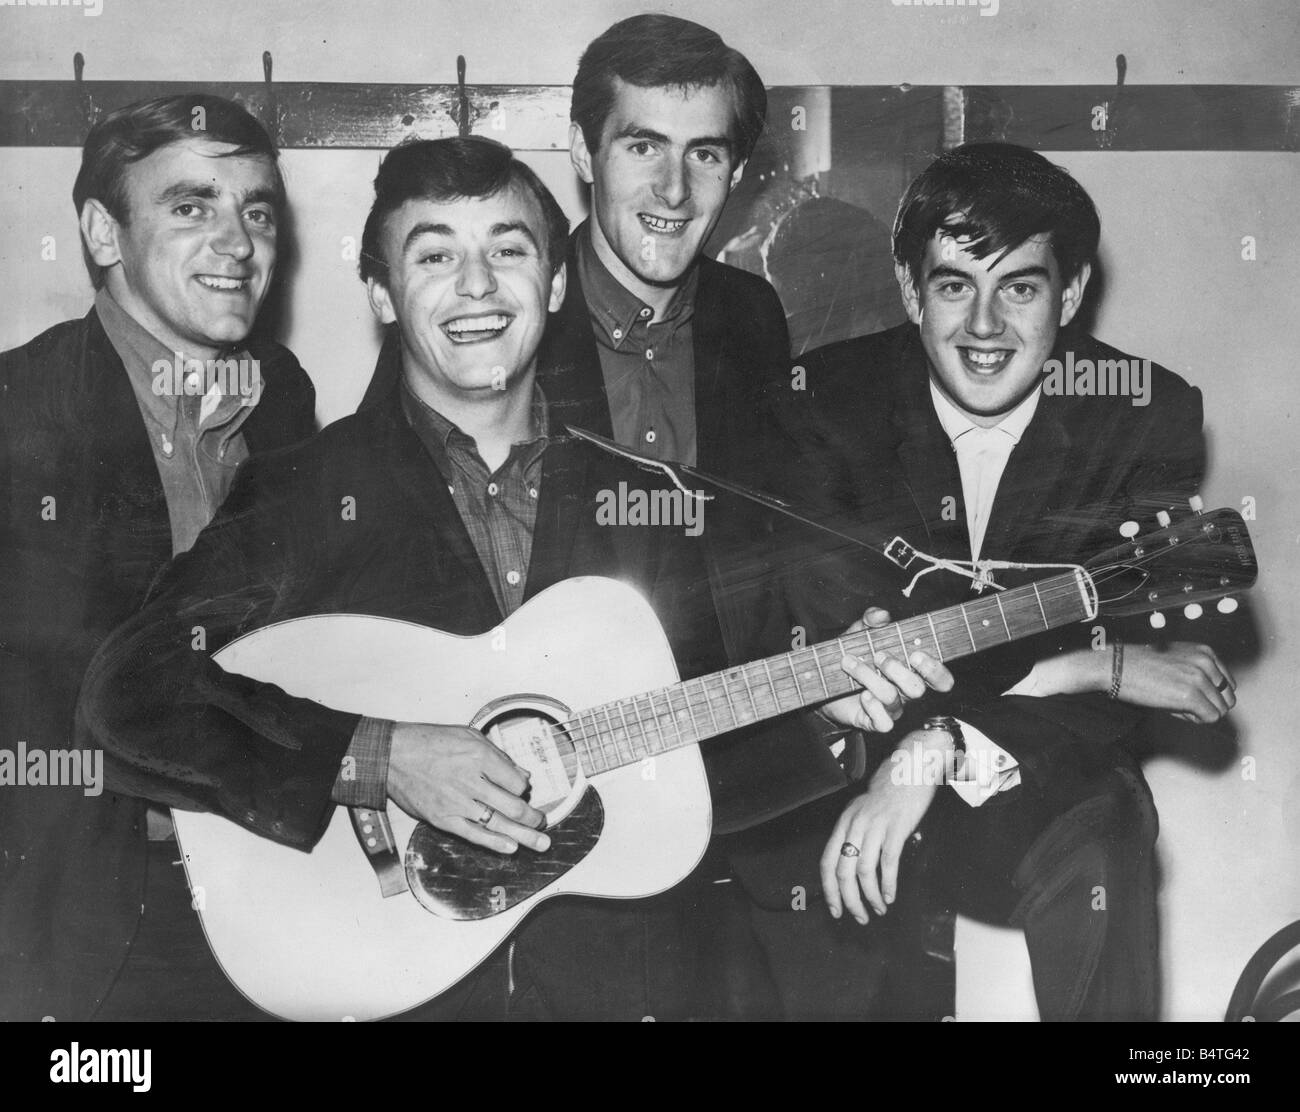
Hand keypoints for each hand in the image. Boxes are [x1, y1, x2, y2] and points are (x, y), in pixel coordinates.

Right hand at [386, 723, 549, 853]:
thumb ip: (498, 756)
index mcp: (480, 757)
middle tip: (542, 822)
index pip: (517, 783)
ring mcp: (457, 803)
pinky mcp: (443, 818)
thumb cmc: (429, 742)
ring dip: (524, 835)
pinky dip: (495, 843)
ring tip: (540, 843)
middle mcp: (471, 781)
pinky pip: (473, 835)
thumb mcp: (469, 736)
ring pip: (498, 824)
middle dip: (533, 818)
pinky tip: (511, 847)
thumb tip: (522, 775)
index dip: (524, 790)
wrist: (392, 755)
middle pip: (513, 806)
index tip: (524, 793)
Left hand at [817, 607, 953, 731]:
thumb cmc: (854, 655)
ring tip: (850, 664)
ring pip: (891, 698)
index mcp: (912, 670)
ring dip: (869, 677)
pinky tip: (863, 695)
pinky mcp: (874, 721)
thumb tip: (881, 615)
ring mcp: (891, 707)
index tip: (915, 654)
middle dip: (898, 671)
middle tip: (878, 656)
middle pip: (918, 689)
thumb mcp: (861, 633)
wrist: (825, 679)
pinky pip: (884, 723)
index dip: (935, 670)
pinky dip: (873, 708)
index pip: (941, 678)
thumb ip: (871, 620)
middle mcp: (905, 691)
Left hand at [820, 730, 943, 922]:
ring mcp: (875, 826)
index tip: (835, 909)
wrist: (910, 767)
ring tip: (878, 909)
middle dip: (849, 900)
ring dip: (870, 896)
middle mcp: (854, 825)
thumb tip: (850, 867)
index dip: (829, 889)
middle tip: (859, 917)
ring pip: (864, 871)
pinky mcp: (896, 828)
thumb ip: (856, 834)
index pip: (827, 862)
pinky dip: (888, 884)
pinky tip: (890, 896)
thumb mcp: (863, 811)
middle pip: (843, 871)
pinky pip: (888, 863)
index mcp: (844, 823)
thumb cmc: (888, 793)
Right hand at [1035, 642, 1236, 722]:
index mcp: (1205, 652)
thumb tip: (1214, 697)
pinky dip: (1193, 719)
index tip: (1187, 693)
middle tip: (1181, 702)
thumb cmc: (1139, 665)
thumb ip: (1198, 671)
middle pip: (1227, 698)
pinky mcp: (1191, 695)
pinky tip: (1173, 709)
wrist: (1114, 667)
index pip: (1227, 684)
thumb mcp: (1176, 659)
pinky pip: (1209, 718)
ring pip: (1220, 710)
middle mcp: (1206, 663)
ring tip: (1174, 704)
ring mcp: (1199, 679)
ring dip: (1199, 713)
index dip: (1209, 694)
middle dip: (1208, 705)